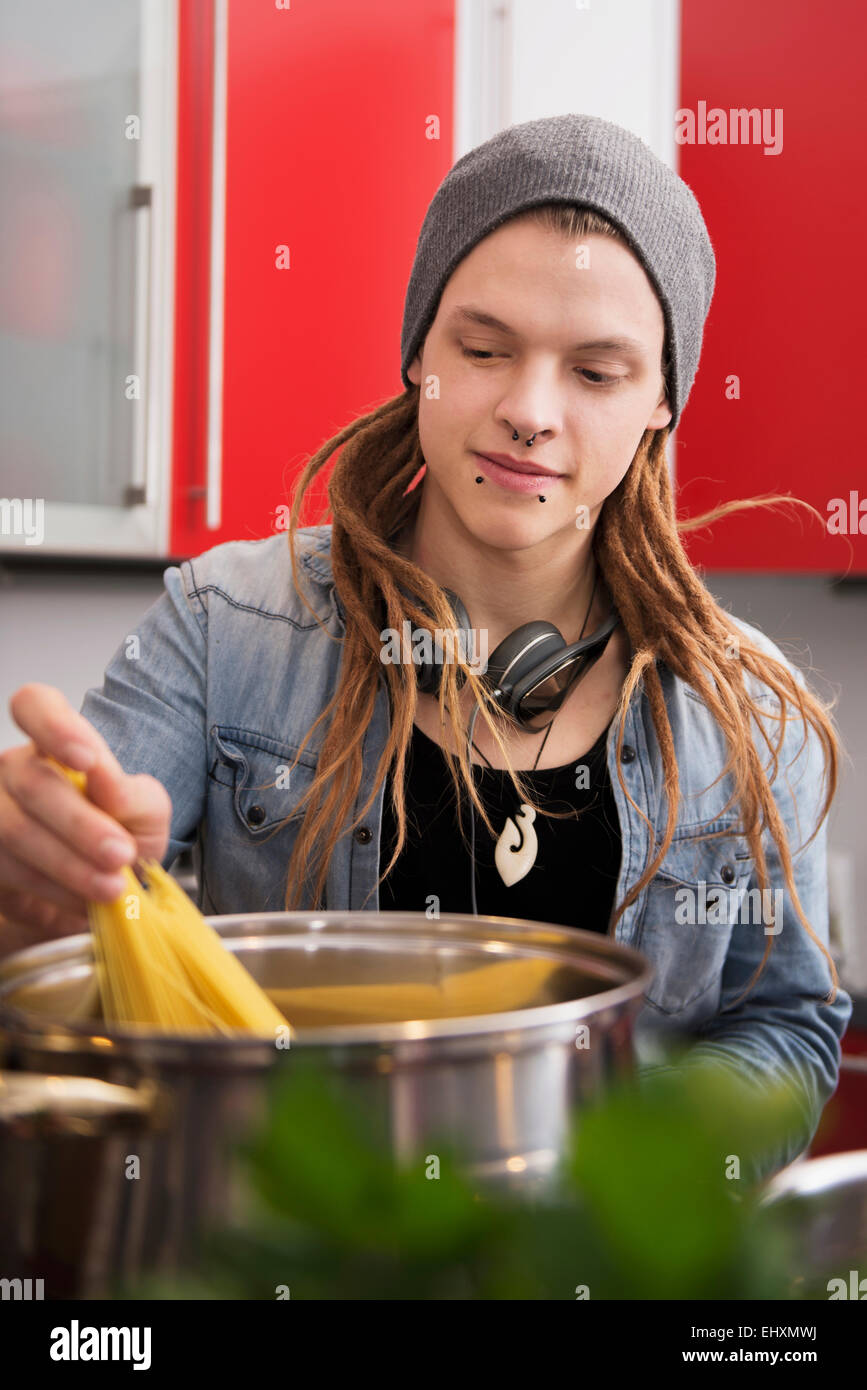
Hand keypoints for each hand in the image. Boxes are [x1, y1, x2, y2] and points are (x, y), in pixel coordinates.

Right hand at [0, 683, 171, 956]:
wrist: (104, 886)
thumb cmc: (123, 833)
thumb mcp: (145, 810)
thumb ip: (131, 793)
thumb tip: (106, 785)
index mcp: (54, 743)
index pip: (34, 705)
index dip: (55, 727)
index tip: (88, 760)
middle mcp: (14, 771)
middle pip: (31, 783)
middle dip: (80, 824)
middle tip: (120, 854)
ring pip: (14, 832)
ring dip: (68, 866)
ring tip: (111, 888)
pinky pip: (8, 875)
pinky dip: (52, 894)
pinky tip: (83, 904)